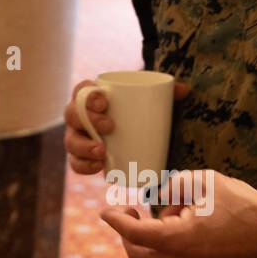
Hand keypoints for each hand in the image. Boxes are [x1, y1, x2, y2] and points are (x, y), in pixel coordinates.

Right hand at [63, 78, 189, 174]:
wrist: (132, 136)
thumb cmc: (138, 113)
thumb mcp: (151, 101)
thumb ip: (166, 93)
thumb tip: (185, 91)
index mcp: (91, 97)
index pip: (81, 90)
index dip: (88, 95)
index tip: (105, 102)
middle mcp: (79, 116)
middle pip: (72, 114)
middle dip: (87, 120)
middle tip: (110, 126)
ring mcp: (78, 137)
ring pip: (71, 141)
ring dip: (84, 146)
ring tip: (102, 151)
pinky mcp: (82, 157)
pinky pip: (75, 163)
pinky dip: (84, 166)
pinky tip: (96, 167)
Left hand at [98, 169, 256, 257]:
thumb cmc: (242, 204)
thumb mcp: (203, 182)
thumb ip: (172, 186)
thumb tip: (155, 196)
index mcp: (179, 238)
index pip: (134, 233)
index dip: (115, 220)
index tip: (105, 210)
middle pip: (137, 253)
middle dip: (125, 232)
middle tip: (128, 208)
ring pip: (152, 256)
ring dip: (146, 234)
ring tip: (165, 206)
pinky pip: (168, 256)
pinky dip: (162, 238)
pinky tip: (178, 215)